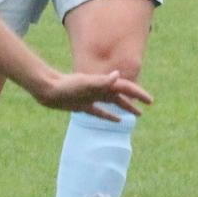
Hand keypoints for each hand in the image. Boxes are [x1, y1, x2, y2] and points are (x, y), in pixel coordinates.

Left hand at [32, 67, 153, 120]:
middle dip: (136, 99)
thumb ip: (101, 80)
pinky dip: (110, 116)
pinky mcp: (83, 106)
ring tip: (138, 114)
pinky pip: (100, 112)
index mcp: (102, 83)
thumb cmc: (65, 85)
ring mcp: (91, 97)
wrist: (47, 89)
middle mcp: (99, 89)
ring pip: (113, 103)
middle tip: (148, 105)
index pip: (125, 87)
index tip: (150, 101)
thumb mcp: (84, 83)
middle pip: (121, 95)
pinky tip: (117, 121)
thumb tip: (118, 75)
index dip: (138, 93)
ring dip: (126, 107)